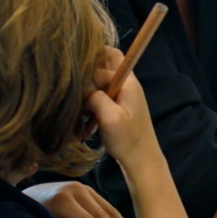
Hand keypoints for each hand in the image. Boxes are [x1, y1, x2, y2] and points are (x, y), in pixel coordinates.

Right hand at [87, 47, 159, 164]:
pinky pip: (101, 98)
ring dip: (88, 94)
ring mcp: (122, 96)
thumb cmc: (128, 139)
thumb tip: (83, 88)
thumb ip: (96, 97)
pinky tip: (86, 126)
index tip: (75, 73)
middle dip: (89, 73)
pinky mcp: (118, 108)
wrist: (141, 160)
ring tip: (82, 114)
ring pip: (100, 82)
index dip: (91, 63)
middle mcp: (126, 84)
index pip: (109, 57)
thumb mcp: (110, 117)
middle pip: (105, 65)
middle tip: (76, 89)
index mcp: (127, 82)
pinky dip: (91, 107)